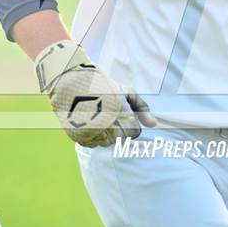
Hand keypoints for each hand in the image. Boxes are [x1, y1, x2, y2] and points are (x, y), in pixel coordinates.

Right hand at [36, 40, 156, 147]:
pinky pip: (91, 143)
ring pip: (105, 143)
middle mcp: (111, 129)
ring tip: (98, 117)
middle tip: (109, 115)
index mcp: (124, 118)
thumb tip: (153, 124)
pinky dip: (91, 136)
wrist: (74, 83)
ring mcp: (96, 134)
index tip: (122, 115)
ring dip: (104, 134)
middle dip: (117, 129)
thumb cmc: (104, 86)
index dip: (129, 124)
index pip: (134, 133)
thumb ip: (142, 108)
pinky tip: (89, 123)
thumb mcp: (126, 92)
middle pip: (120, 140)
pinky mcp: (81, 137)